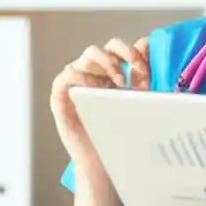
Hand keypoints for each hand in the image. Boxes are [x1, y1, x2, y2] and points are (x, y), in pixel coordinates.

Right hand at [50, 37, 150, 162]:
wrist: (104, 164)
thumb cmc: (119, 134)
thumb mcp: (135, 101)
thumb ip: (140, 74)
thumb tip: (145, 42)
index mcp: (110, 73)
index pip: (121, 48)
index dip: (135, 53)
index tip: (145, 70)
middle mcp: (92, 73)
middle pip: (107, 46)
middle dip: (125, 53)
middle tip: (136, 70)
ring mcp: (75, 82)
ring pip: (90, 53)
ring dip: (108, 63)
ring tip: (119, 84)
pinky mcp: (60, 95)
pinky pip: (68, 74)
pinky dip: (84, 76)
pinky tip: (97, 88)